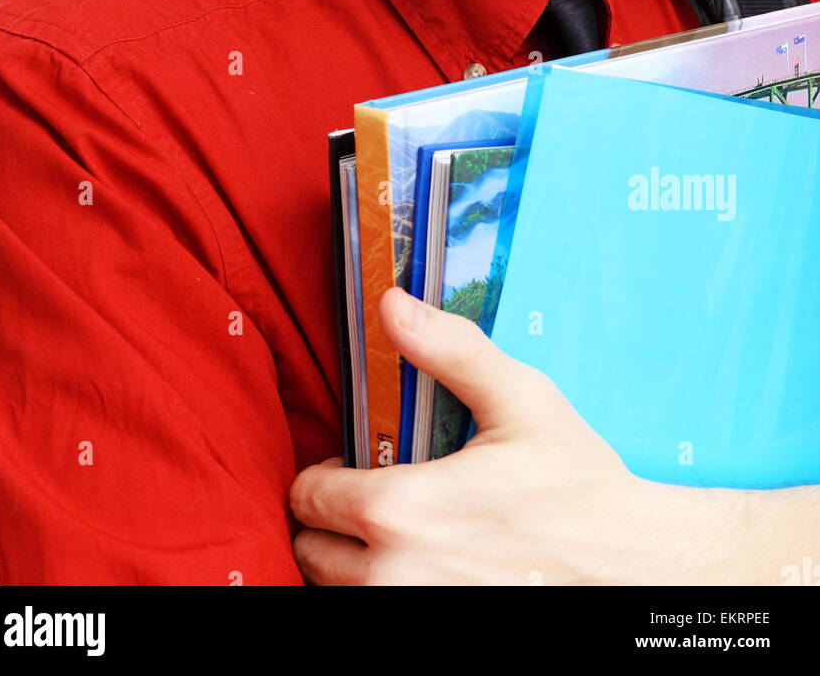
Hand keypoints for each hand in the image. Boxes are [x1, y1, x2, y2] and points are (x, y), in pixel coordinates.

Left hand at [290, 287, 726, 584]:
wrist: (635, 571)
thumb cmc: (581, 489)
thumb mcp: (522, 402)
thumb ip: (450, 349)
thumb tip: (392, 303)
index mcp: (403, 511)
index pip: (309, 496)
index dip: (326, 475)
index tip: (357, 468)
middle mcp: (394, 577)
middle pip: (312, 550)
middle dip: (334, 521)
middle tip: (378, 502)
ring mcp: (412, 617)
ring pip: (337, 591)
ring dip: (354, 563)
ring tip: (402, 538)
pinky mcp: (430, 641)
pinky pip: (370, 618)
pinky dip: (382, 592)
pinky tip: (424, 568)